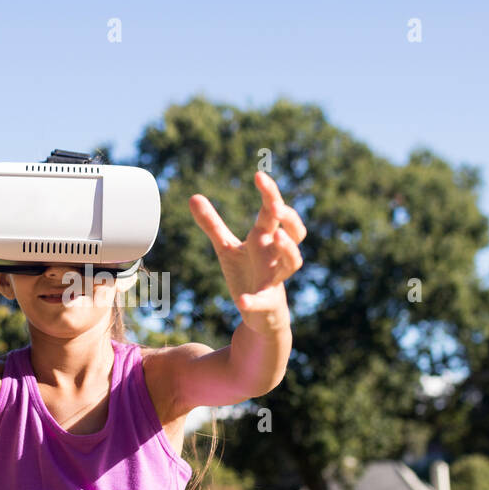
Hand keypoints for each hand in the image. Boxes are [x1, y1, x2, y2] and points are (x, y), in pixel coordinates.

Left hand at [190, 171, 304, 332]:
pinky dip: (255, 301)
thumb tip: (193, 196)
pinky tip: (242, 301)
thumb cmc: (248, 274)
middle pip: (295, 232)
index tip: (259, 175)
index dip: (270, 194)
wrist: (260, 314)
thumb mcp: (227, 248)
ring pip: (293, 262)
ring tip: (276, 235)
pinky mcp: (268, 303)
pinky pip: (265, 301)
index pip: (273, 212)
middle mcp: (276, 256)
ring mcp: (276, 279)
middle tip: (275, 206)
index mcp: (265, 239)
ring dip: (287, 249)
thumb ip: (213, 224)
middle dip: (289, 218)